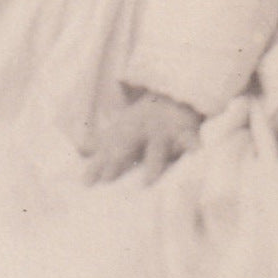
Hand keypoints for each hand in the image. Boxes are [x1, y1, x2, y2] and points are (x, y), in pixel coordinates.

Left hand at [82, 91, 201, 184]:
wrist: (174, 94)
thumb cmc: (145, 121)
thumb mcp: (123, 127)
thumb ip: (104, 145)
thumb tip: (81, 156)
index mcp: (125, 130)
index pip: (108, 148)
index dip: (97, 164)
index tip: (86, 182)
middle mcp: (142, 130)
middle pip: (127, 145)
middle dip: (117, 161)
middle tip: (107, 179)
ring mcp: (163, 131)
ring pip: (156, 148)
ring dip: (152, 163)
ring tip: (148, 180)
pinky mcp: (184, 131)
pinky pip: (189, 140)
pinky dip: (193, 146)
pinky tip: (196, 155)